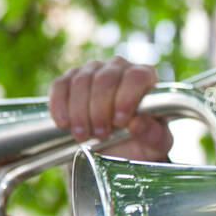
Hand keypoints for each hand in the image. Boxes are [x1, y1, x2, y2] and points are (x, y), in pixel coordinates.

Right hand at [48, 57, 173, 161]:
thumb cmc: (142, 140)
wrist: (117, 148)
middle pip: (106, 79)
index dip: (127, 98)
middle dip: (100, 110)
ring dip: (80, 112)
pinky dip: (60, 105)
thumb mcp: (155, 143)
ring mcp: (93, 69)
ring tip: (84, 135)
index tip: (120, 122)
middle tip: (101, 134)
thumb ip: (153, 134)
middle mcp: (120, 66)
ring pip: (81, 82)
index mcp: (145, 77)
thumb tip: (138, 123)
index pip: (136, 77)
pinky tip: (63, 124)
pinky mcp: (70, 78)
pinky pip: (61, 85)